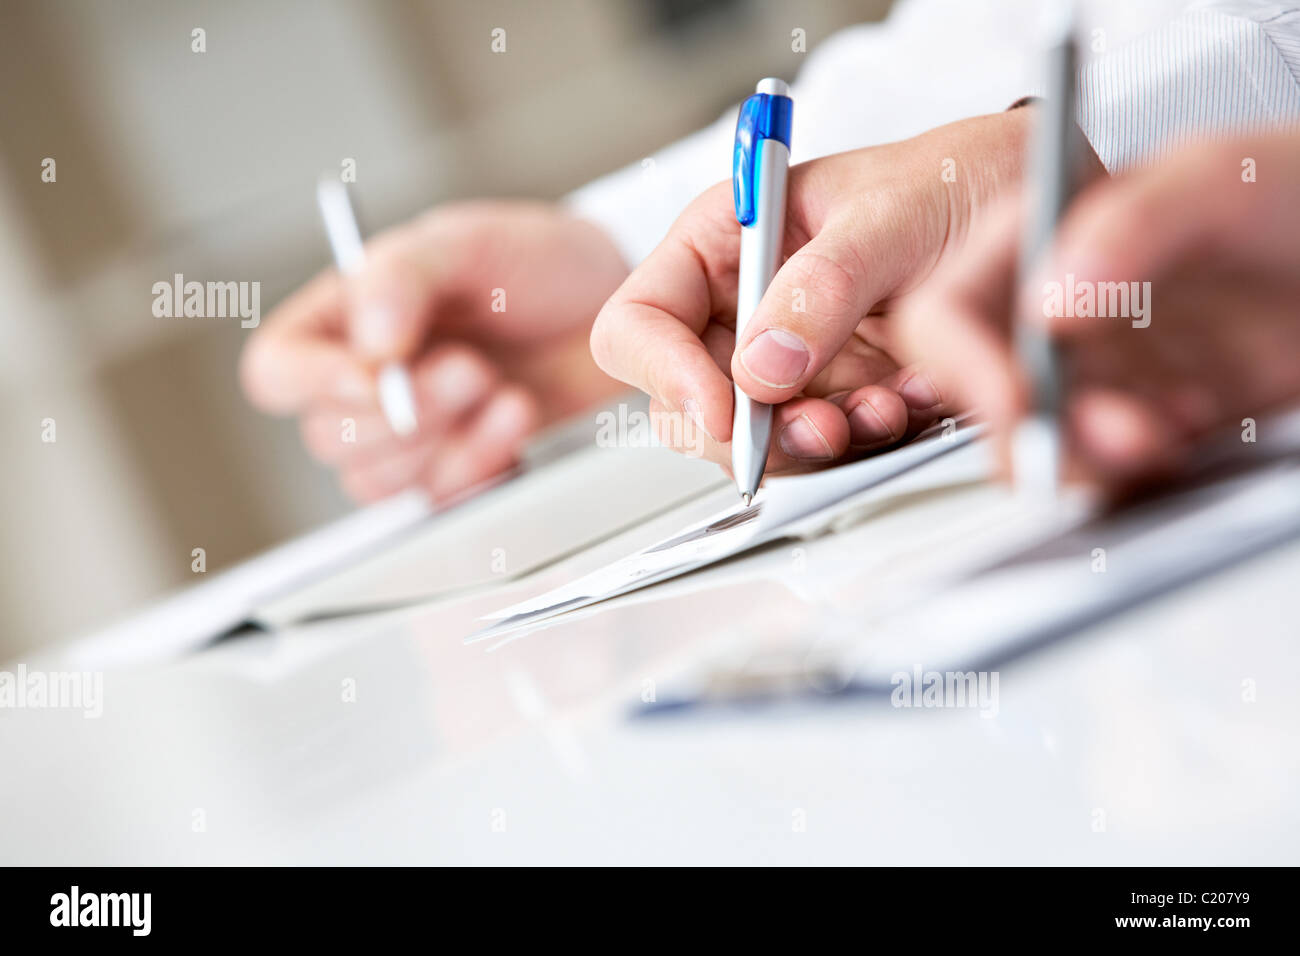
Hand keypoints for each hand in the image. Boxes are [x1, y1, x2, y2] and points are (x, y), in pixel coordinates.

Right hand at [240, 201, 628, 502]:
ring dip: (448, 440)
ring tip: (505, 387)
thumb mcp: (467, 244)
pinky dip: (480, 464)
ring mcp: (408, 435)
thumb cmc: (534, 265)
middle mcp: (364, 382)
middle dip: (409, 410)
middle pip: (331, 437)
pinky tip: (518, 417)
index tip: (377, 376)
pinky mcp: (456, 468)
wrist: (608, 308)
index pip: (278, 372)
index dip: (314, 384)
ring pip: (379, 480)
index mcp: (343, 320)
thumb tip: (370, 344)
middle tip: (474, 367)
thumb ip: (404, 278)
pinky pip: (438, 499)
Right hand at [589, 108, 1044, 475]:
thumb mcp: (892, 213)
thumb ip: (823, 285)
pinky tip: (907, 403)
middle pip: (685, 402)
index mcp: (723, 243)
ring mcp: (787, 363)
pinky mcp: (836, 400)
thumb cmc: (952, 179)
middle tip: (822, 428)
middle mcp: (741, 308)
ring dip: (817, 442)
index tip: (725, 410)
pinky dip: (864, 442)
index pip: (639, 320)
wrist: (1034, 209)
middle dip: (751, 431)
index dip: (664, 372)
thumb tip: (761, 367)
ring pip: (755, 441)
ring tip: (886, 405)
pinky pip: (824, 448)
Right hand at [895, 133, 1299, 493]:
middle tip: (1115, 434)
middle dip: (1039, 430)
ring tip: (1158, 436)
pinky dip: (1136, 471)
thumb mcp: (1226, 179)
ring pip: (1041, 443)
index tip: (1016, 401)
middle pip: (986, 395)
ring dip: (1089, 459)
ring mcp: (1098, 368)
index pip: (947, 312)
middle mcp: (1056, 308)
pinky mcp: (1144, 415)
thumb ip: (1135, 220)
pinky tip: (1188, 431)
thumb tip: (1048, 300)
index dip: (963, 366)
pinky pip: (1103, 468)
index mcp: (1041, 238)